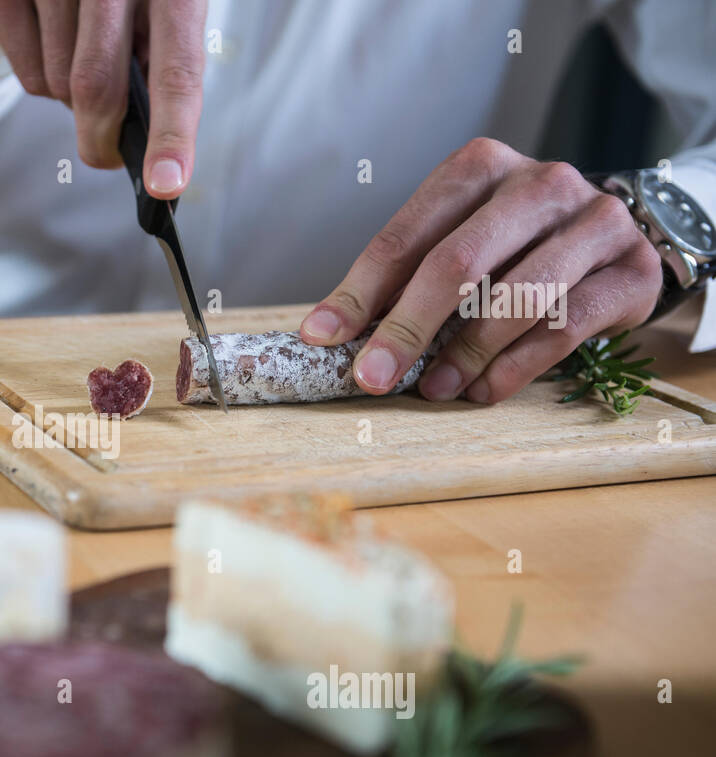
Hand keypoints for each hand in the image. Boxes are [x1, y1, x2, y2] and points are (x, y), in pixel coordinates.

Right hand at [0, 0, 206, 198]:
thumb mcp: (166, 0)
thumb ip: (164, 55)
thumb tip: (151, 134)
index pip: (177, 68)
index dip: (173, 133)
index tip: (164, 183)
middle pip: (96, 88)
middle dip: (100, 137)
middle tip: (104, 151)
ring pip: (57, 86)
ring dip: (70, 98)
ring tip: (83, 54)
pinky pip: (25, 74)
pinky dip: (40, 77)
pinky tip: (54, 42)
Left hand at [298, 138, 663, 403]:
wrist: (614, 236)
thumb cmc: (512, 245)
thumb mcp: (451, 242)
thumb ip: (396, 279)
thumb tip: (325, 332)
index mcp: (480, 167)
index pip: (406, 235)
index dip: (359, 292)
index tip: (323, 338)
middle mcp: (541, 183)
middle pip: (459, 262)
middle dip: (407, 328)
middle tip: (374, 378)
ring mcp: (596, 221)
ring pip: (517, 297)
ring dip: (465, 354)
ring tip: (433, 389)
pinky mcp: (633, 269)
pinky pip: (565, 327)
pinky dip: (515, 367)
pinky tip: (482, 389)